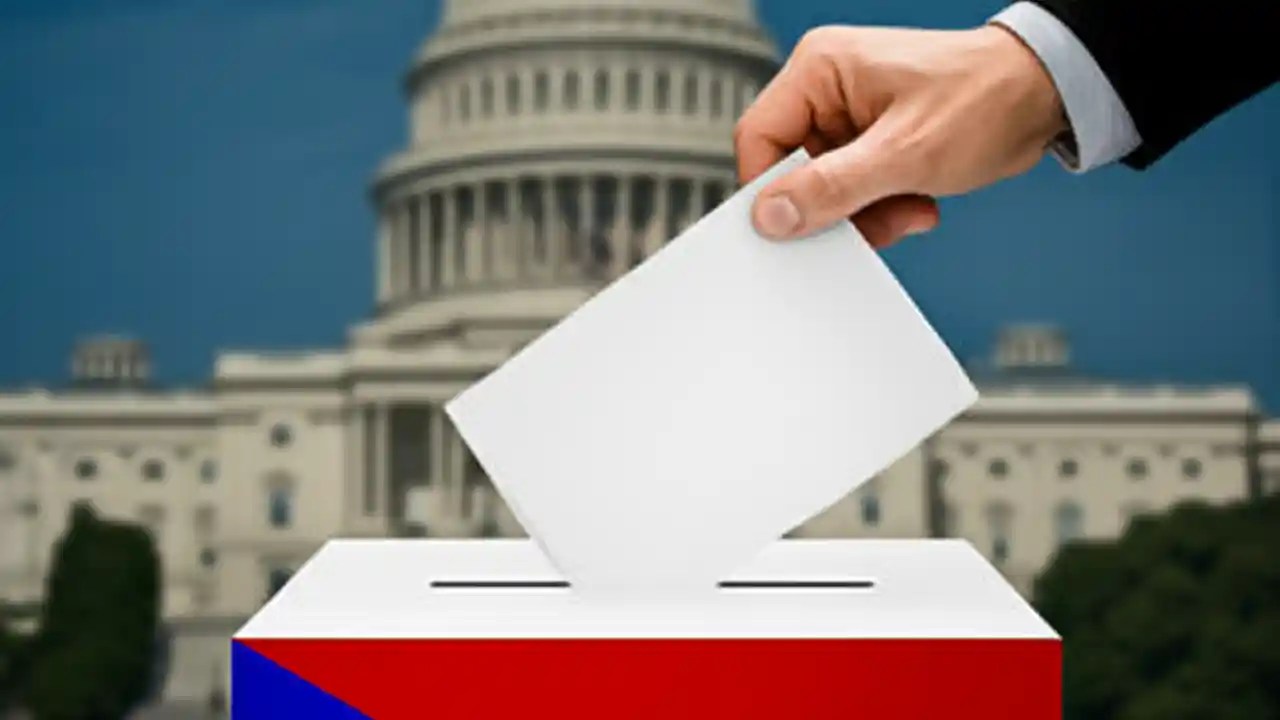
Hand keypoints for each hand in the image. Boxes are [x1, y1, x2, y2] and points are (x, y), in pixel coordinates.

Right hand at [735, 24, 1068, 246]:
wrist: (1045, 98)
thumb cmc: (986, 98)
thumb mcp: (903, 154)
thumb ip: (832, 188)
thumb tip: (772, 216)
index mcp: (820, 70)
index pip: (759, 137)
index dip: (770, 189)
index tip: (793, 227)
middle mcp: (828, 89)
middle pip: (792, 170)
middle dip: (832, 207)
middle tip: (866, 223)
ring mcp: (850, 117)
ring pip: (824, 189)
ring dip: (862, 213)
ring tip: (906, 209)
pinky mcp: (872, 142)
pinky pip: (852, 191)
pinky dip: (880, 209)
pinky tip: (915, 203)